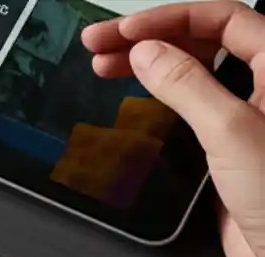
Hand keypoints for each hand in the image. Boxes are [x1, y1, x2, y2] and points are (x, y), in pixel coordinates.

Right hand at [83, 1, 264, 256]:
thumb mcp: (230, 131)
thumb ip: (187, 85)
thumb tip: (148, 52)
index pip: (222, 19)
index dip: (168, 20)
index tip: (123, 32)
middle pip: (204, 41)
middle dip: (149, 39)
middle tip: (99, 45)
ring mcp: (248, 116)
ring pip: (194, 73)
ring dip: (149, 66)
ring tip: (104, 68)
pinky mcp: (230, 147)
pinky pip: (192, 109)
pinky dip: (160, 99)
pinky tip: (135, 100)